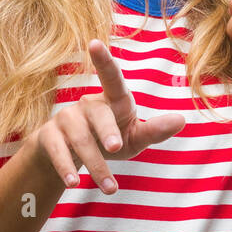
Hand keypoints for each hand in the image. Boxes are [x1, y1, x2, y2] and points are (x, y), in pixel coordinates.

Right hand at [31, 39, 186, 193]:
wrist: (67, 157)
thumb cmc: (108, 141)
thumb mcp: (134, 138)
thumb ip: (155, 130)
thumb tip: (182, 119)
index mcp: (111, 100)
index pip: (110, 78)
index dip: (103, 61)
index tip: (93, 43)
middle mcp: (87, 105)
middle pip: (98, 115)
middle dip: (107, 131)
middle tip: (115, 149)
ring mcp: (65, 120)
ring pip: (80, 139)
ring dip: (94, 164)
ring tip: (109, 188)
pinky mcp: (48, 138)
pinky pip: (58, 151)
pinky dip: (66, 167)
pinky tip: (73, 183)